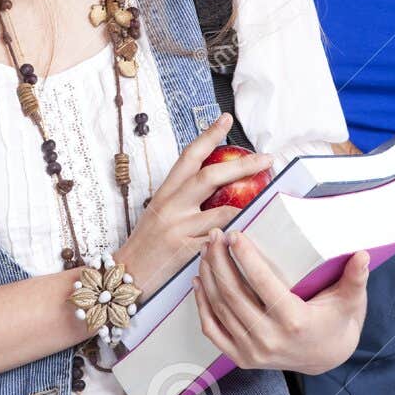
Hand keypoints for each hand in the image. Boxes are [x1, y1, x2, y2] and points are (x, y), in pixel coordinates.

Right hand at [117, 113, 275, 296]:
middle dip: (242, 165)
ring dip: (248, 205)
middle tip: (266, 157)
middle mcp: (171, 205)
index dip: (208, 135)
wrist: (125, 275)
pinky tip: (253, 234)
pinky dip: (236, 237)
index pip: (189, 156)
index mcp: (165, 192)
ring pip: (221, 212)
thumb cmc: (145, 245)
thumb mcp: (159, 214)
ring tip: (270, 198)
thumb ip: (183, 200)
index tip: (226, 119)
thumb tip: (216, 187)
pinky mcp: (185, 251)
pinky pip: (218, 241)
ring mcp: (178, 228)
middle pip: (209, 176)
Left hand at [194, 231, 368, 375]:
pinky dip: (202, 305)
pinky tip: (200, 281)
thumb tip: (362, 254)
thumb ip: (355, 278)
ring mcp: (252, 351)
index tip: (234, 234)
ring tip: (206, 250)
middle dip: (219, 260)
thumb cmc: (338, 322)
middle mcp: (270, 339)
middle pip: (234, 294)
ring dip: (209, 276)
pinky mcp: (241, 358)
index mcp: (294, 322)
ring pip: (219, 309)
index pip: (263, 285)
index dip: (245, 258)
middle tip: (214, 235)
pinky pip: (212, 330)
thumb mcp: (351, 301)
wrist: (326, 358)